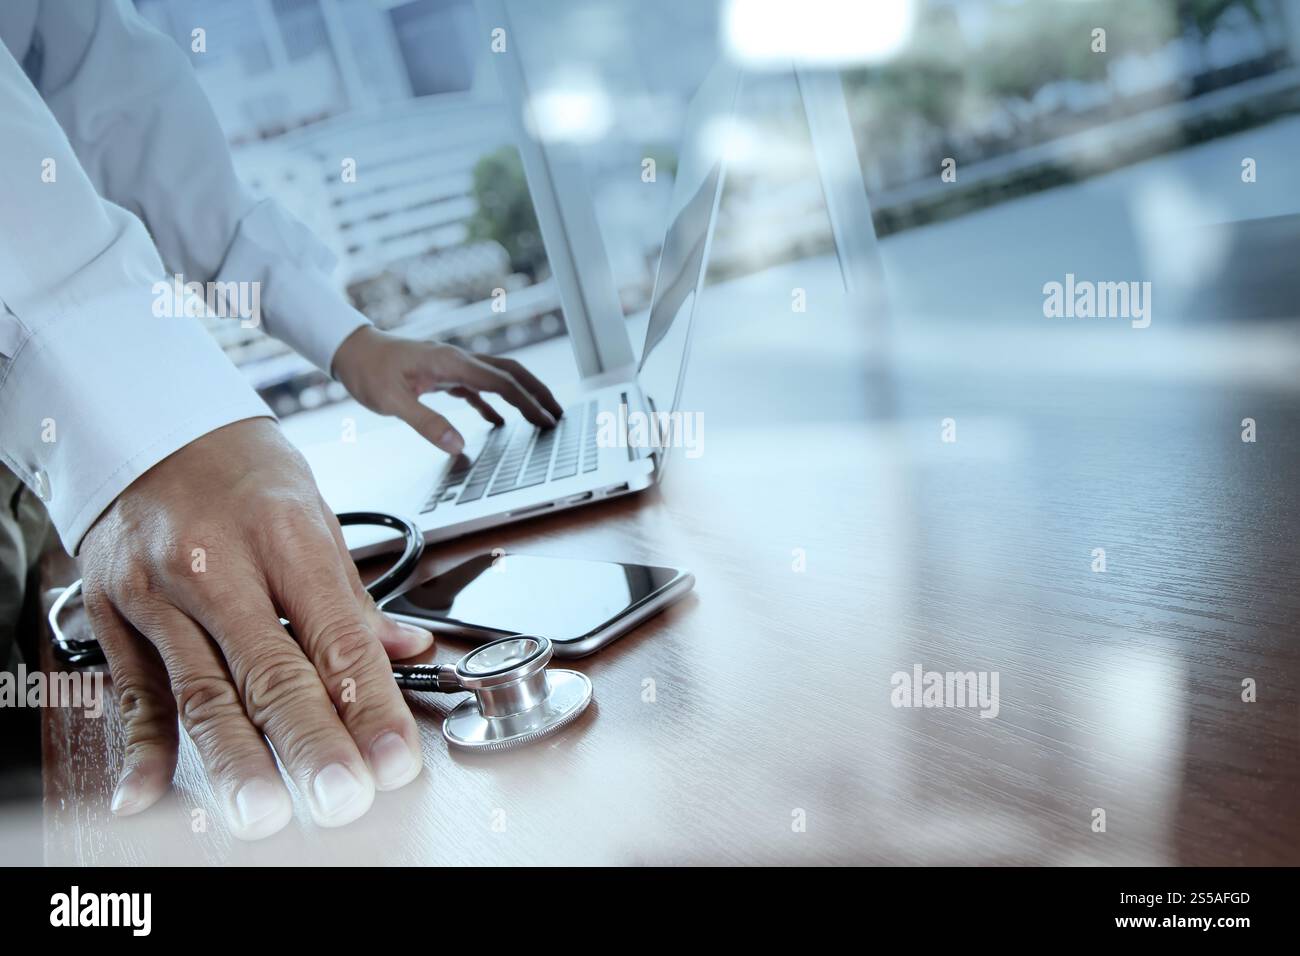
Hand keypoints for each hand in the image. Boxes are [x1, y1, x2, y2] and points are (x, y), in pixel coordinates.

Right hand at [79, 418, 434, 838]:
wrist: (151, 426)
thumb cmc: (244, 470)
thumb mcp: (314, 514)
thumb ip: (353, 596)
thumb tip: (405, 652)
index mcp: (282, 534)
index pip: (335, 634)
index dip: (369, 702)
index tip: (393, 756)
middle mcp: (215, 565)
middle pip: (268, 669)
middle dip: (308, 741)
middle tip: (340, 796)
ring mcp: (156, 592)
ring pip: (201, 690)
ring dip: (234, 759)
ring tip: (263, 810)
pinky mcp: (114, 614)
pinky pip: (133, 691)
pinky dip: (143, 749)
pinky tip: (151, 793)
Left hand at [332, 327, 564, 454]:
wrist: (349, 349)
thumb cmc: (368, 370)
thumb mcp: (392, 401)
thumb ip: (427, 422)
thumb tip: (458, 445)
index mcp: (451, 363)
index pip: (501, 382)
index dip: (527, 402)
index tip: (546, 419)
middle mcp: (458, 360)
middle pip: (510, 373)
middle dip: (537, 393)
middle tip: (558, 414)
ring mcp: (452, 365)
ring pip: (498, 377)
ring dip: (521, 395)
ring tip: (539, 416)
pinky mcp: (443, 374)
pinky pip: (478, 386)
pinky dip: (494, 402)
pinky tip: (498, 421)